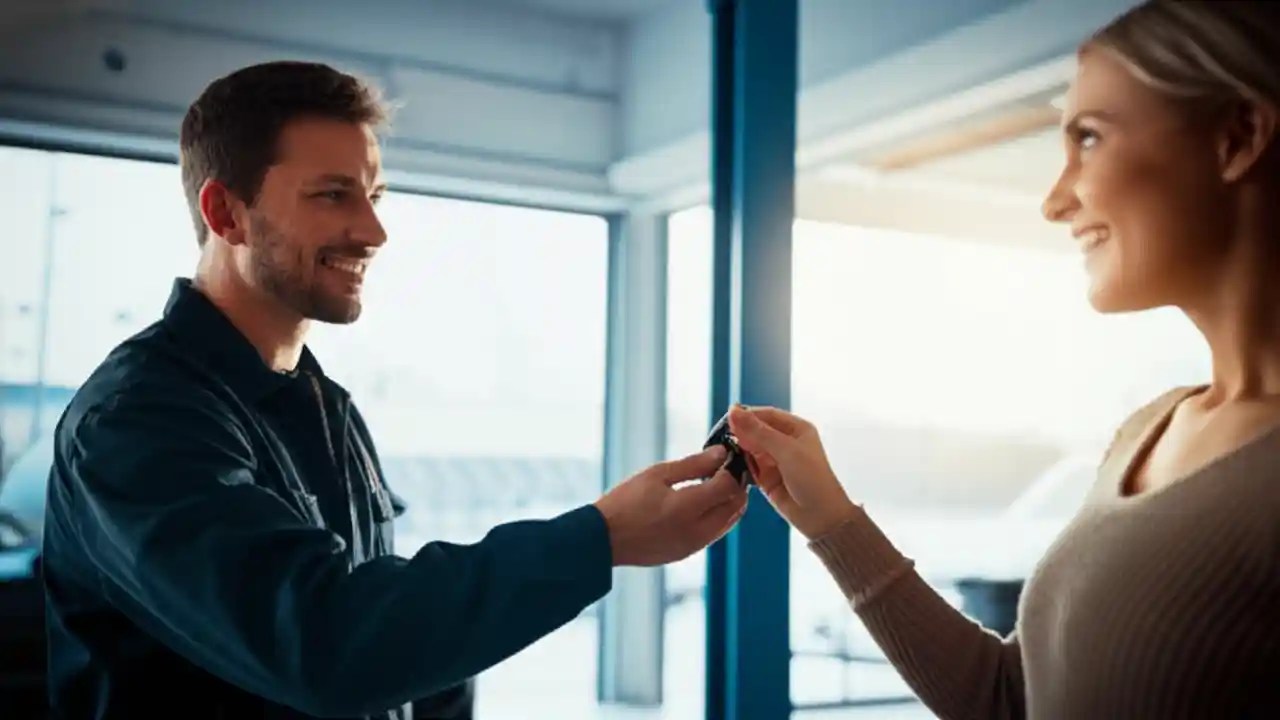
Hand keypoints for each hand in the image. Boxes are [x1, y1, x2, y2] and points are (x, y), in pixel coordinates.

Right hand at [594, 445, 747, 565]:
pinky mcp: (688, 553)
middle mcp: (698, 531)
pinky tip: (700, 504)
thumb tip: (720, 454)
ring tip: (712, 484)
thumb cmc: (625, 502)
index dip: (731, 468)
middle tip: (724, 469)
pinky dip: (717, 516)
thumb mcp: (657, 474)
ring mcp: (694, 545)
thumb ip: (693, 464)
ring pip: (729, 521)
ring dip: (728, 502)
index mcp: (689, 508)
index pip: (729, 486)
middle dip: (735, 485)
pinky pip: (715, 533)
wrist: (603, 540)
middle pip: (736, 506)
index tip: (725, 456)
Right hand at [726, 404, 856, 539]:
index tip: (728, 418)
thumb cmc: (813, 480)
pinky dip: (739, 465)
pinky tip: (730, 464)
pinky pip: (748, 466)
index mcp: (796, 429)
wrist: (820, 517)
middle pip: (756, 431)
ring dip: (738, 450)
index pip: (766, 415)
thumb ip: (758, 432)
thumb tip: (734, 411)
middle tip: (723, 438)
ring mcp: (775, 460)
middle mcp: (785, 442)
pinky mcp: (766, 477)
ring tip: (725, 452)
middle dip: (741, 433)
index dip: (747, 415)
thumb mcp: (786, 451)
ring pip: (750, 448)